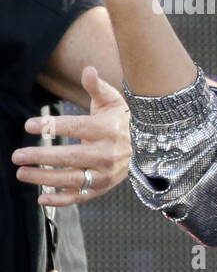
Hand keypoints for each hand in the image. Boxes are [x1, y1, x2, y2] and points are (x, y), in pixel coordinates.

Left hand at [10, 66, 131, 205]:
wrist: (145, 148)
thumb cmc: (120, 122)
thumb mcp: (112, 102)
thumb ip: (97, 87)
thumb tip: (88, 70)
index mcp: (107, 130)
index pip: (76, 127)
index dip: (52, 126)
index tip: (29, 126)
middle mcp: (108, 154)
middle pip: (71, 157)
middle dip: (42, 157)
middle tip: (17, 155)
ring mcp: (105, 174)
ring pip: (73, 179)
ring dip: (45, 179)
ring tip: (21, 173)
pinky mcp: (102, 188)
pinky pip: (81, 197)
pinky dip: (61, 201)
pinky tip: (41, 199)